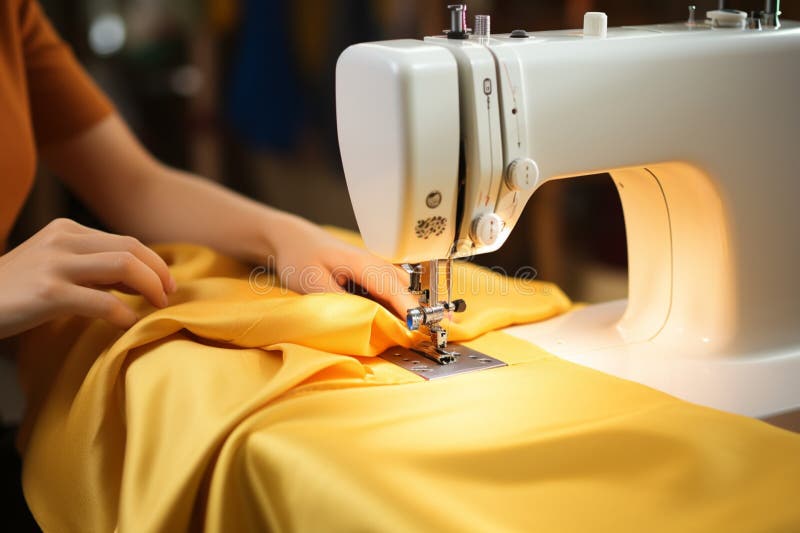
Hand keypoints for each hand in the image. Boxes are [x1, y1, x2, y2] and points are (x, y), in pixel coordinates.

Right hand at [0, 218, 175, 338]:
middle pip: (131, 249)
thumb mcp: (55, 267)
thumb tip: (139, 281)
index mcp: (67, 230)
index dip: (154, 262)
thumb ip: (92, 268)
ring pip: (123, 266)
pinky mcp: (48, 292)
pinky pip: (102, 302)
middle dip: (158, 273)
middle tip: (169, 295)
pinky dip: (124, 313)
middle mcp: (62, 239)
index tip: (167, 283)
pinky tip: (128, 323)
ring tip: (157, 305)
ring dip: (150, 287)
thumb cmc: (16, 292)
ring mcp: (54, 264)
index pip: (126, 241)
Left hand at [264, 214, 418, 317]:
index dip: (408, 310)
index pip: (394, 289)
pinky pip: (390, 292)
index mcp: (363, 264)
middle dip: (414, 312)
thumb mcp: (312, 283)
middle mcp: (376, 265)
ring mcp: (375, 269)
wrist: (294, 239)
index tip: (416, 329)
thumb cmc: (301, 257)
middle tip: (416, 337)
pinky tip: (389, 321)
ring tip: (408, 332)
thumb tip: (363, 321)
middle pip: (405, 290)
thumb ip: (339, 303)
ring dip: (405, 310)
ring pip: (400, 291)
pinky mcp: (371, 276)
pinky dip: (394, 306)